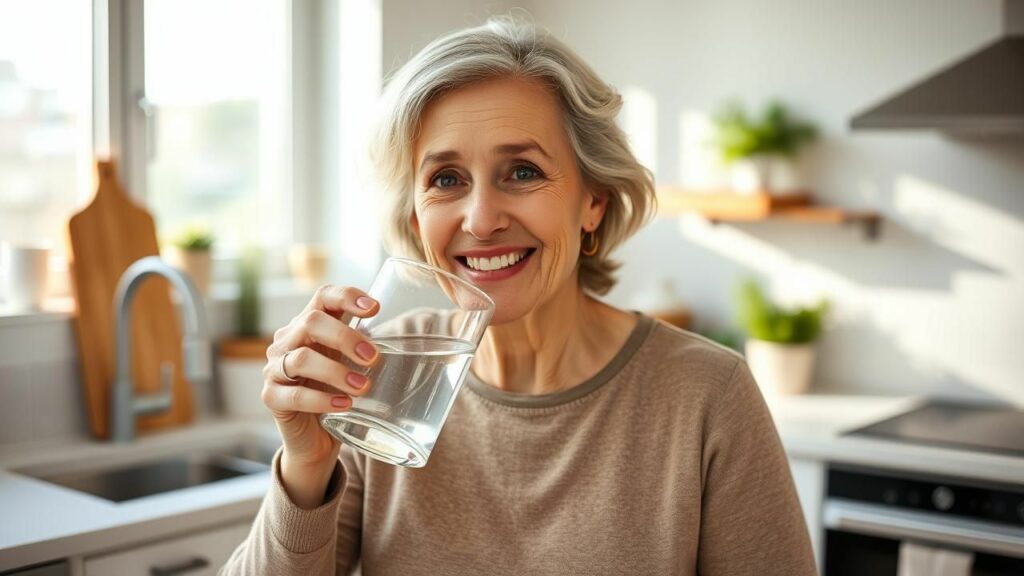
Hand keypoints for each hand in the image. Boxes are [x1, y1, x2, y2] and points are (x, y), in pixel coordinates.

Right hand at [262, 285, 378, 506]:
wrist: (315, 438)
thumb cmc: (337, 392)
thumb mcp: (353, 365)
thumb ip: (370, 348)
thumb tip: (415, 342)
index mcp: (309, 325)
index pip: (322, 296)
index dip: (347, 296)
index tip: (375, 308)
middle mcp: (287, 340)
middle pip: (311, 322)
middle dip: (346, 336)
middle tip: (373, 358)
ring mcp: (275, 368)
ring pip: (301, 358)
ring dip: (336, 371)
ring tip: (363, 386)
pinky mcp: (271, 398)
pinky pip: (295, 396)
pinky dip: (323, 400)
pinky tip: (345, 405)